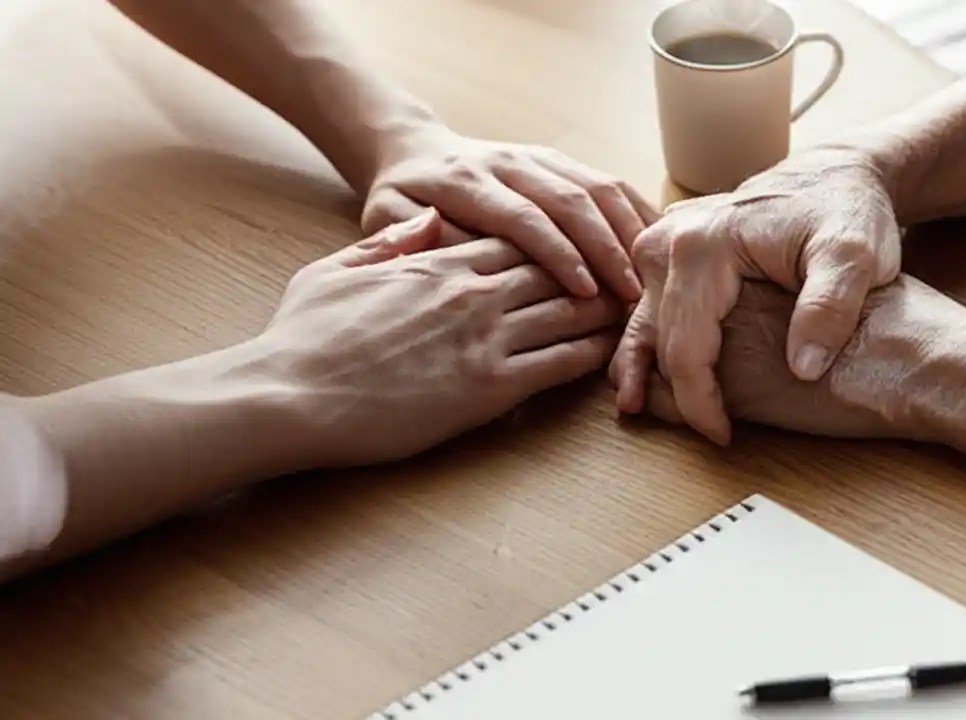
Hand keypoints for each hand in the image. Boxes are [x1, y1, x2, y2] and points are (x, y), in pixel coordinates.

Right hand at [262, 211, 620, 466]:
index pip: (517, 237)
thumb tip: (428, 224)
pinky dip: (591, 355)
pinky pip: (559, 364)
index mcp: (437, 261)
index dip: (556, 241)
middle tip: (631, 275)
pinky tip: (612, 353)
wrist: (289, 395)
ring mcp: (484, 338)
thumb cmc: (303, 336)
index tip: (583, 245)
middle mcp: (470, 291)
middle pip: (556, 268)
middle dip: (596, 269)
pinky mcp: (488, 388)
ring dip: (606, 310)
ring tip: (636, 311)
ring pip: (569, 312)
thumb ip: (390, 242)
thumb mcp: (338, 268)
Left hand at [360, 121, 658, 302]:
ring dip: (628, 232)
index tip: (585, 290)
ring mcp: (540, 157)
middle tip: (631, 296)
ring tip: (650, 277)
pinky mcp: (560, 160)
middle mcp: (510, 162)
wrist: (413, 151)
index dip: (558, 252)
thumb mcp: (387, 221)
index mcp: (467, 182)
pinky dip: (635, 212)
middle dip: (606, 249)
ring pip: (596, 186)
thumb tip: (459, 260)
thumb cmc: (400, 200)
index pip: (523, 217)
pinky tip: (656, 245)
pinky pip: (606, 181)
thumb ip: (419, 240)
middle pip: (570, 200)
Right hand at [610, 146, 901, 444]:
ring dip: (640, 366)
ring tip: (641, 409)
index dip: (700, 402)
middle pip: (654, 336)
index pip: (685, 347)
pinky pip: (651, 301)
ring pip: (641, 318)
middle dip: (668, 391)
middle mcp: (670, 238)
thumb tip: (802, 369)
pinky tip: (656, 373)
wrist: (840, 173)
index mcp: (702, 245)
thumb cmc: (850, 211)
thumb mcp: (857, 257)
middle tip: (694, 434)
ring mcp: (666, 239)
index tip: (723, 436)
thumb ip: (830, 309)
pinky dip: (652, 338)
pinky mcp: (672, 245)